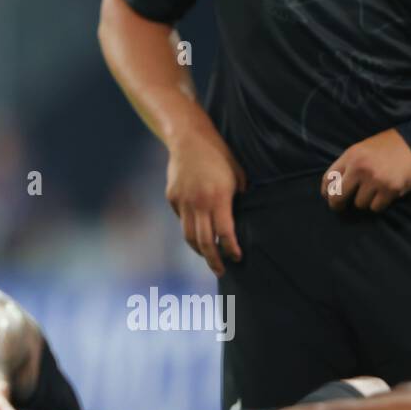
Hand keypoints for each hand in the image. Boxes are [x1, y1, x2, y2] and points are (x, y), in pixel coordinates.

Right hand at [166, 129, 246, 275]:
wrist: (189, 139)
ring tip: (208, 256)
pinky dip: (190, 228)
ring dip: (199, 250)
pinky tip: (198, 231)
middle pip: (204, 241)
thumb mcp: (237, 175)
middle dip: (214, 260)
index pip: (225, 233)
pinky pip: (182, 219)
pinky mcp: (172, 197)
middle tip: (221, 270)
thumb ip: (237, 198)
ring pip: (188, 235)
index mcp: (218, 198)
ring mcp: (182, 201)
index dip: (231, 249)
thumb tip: (238, 219)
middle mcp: (198, 203)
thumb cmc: (219, 155)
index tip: (237, 257)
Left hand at [321, 128, 410, 211]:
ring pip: (359, 204)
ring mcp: (375, 179)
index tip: (327, 196)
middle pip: (338, 196)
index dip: (325, 191)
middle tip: (340, 208)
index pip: (328, 178)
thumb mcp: (362, 149)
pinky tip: (384, 195)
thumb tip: (334, 186)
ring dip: (365, 201)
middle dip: (337, 204)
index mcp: (350, 156)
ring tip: (373, 192)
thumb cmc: (388, 146)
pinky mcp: (390, 189)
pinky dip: (379, 204)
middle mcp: (360, 168)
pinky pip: (376, 207)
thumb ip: (348, 164)